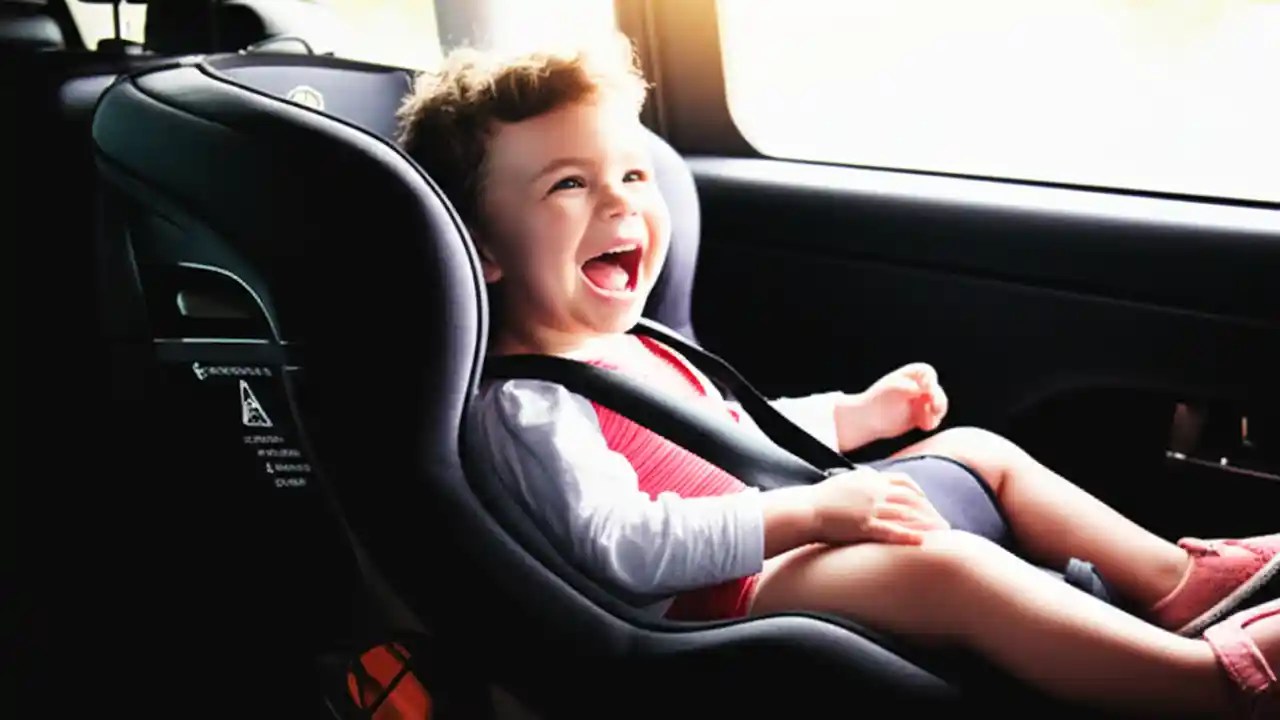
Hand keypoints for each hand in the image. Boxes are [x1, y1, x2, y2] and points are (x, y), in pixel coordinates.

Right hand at [811, 466, 950, 545]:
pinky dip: (910, 536)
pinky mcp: (864, 526)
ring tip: (943, 533)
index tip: (927, 502)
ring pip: (907, 514)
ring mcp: (870, 508)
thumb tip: (870, 482)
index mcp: (869, 478)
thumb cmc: (819, 499)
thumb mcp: (843, 482)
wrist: (804, 510)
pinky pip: (892, 531)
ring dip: (928, 524)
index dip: (919, 492)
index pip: (903, 482)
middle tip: (944, 522)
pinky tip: (923, 543)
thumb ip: (861, 482)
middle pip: (911, 499)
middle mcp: (874, 491)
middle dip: (930, 511)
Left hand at [861, 362, 948, 439]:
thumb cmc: (879, 401)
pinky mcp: (920, 415)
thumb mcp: (898, 391)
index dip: (931, 382)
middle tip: (935, 410)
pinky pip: (933, 419)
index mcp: (911, 374)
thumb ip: (916, 388)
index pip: (928, 373)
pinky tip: (923, 426)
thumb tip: (932, 389)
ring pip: (938, 406)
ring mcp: (921, 401)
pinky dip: (930, 422)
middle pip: (937, 391)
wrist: (867, 420)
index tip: (926, 390)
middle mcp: (919, 386)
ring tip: (925, 422)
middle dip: (938, 401)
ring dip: (935, 414)